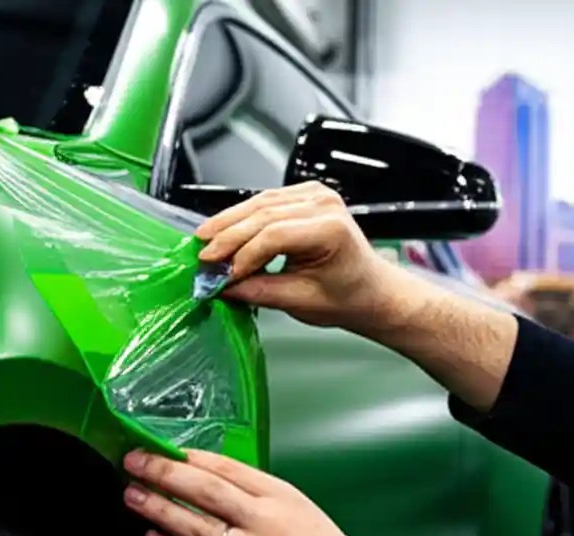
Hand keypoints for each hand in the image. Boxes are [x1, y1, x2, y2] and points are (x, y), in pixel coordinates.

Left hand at [121, 448, 404, 535]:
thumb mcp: (304, 515)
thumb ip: (263, 499)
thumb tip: (214, 481)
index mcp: (283, 497)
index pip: (226, 467)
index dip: (187, 456)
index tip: (160, 446)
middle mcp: (267, 522)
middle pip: (203, 488)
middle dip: (162, 471)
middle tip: (133, 460)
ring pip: (193, 525)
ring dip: (157, 507)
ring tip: (132, 494)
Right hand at [195, 181, 410, 335]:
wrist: (370, 288)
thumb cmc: (346, 296)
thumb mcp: (301, 302)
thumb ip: (259, 291)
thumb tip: (221, 286)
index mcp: (330, 229)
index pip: (273, 235)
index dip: (241, 255)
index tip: (219, 274)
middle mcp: (324, 204)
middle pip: (262, 214)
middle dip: (227, 237)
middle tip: (202, 257)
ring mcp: (316, 195)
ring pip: (259, 203)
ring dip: (228, 221)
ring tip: (203, 240)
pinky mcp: (305, 195)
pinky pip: (266, 201)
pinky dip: (242, 216)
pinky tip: (223, 229)